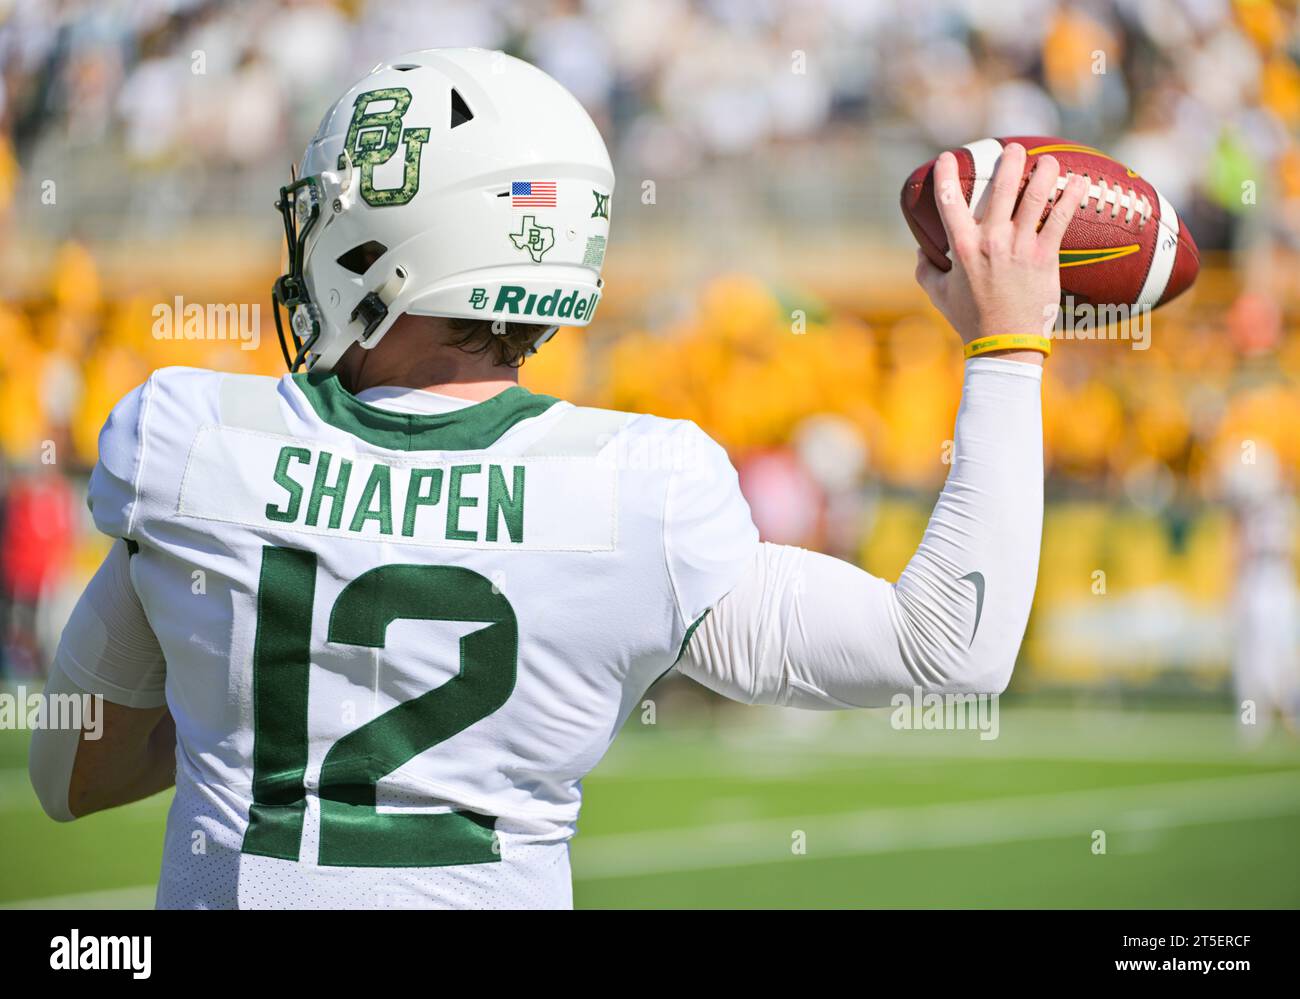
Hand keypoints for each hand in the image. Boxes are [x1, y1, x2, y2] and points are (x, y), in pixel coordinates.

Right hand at [915, 143, 1087, 363]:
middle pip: (1002, 187)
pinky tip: (1079, 182)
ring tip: (1048, 160)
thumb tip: (920, 251)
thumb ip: (925, 269)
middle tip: (1014, 149)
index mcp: (962, 247)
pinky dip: (1072, 196)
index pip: (949, 200)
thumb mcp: (938, 294)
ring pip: (1036, 196)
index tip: (949, 157)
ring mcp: (1021, 246)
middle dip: (1009, 161)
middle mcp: (991, 240)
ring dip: (1044, 171)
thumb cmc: (970, 319)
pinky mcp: (1046, 256)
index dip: (947, 173)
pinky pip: (1062, 218)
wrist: (1004, 343)